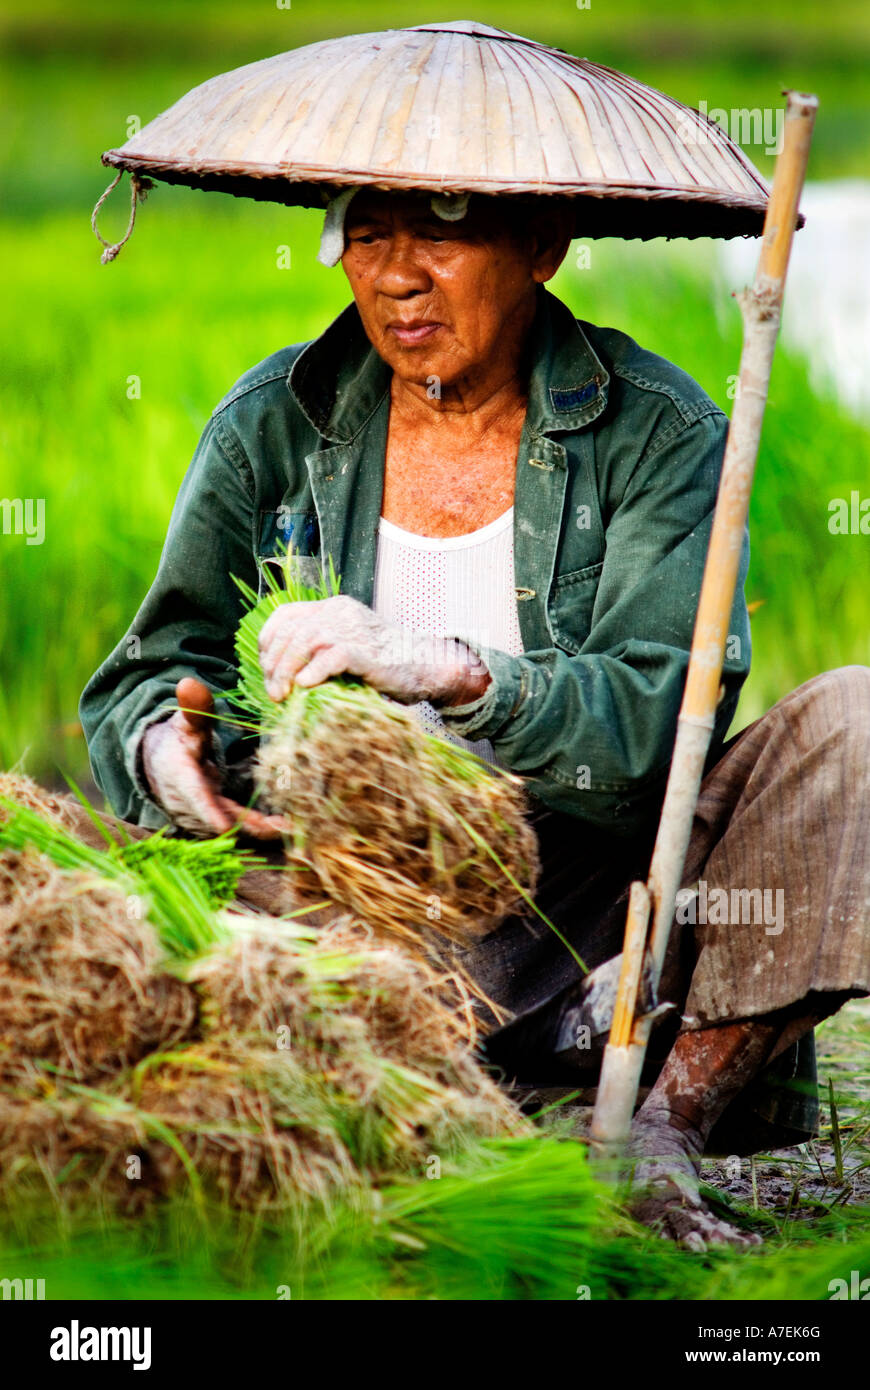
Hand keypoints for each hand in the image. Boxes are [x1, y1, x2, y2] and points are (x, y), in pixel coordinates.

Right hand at [141, 677, 291, 838]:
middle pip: (220, 821)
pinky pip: (237, 829)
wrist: (160, 767)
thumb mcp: (184, 724)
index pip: (194, 797)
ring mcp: (201, 819)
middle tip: (284, 826)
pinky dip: (259, 830)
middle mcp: (189, 805)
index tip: (225, 825)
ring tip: (292, 827)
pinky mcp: (213, 824)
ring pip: (231, 830)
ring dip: (260, 831)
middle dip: (250, 826)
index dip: (209, 812)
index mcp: (180, 778)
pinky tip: (285, 826)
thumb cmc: (176, 742)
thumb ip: (193, 708)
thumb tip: (188, 682)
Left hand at [258, 594, 491, 706]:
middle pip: (291, 631)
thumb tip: (284, 677)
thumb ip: (320, 652)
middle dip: (274, 664)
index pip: (286, 615)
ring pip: (304, 642)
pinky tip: (306, 686)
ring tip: (282, 695)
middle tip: (273, 691)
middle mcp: (339, 612)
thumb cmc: (386, 665)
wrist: (427, 665)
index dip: (269, 641)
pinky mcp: (365, 650)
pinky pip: (330, 657)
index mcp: (333, 608)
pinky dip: (313, 672)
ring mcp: (352, 629)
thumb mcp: (347, 649)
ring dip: (286, 671)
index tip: (266, 667)